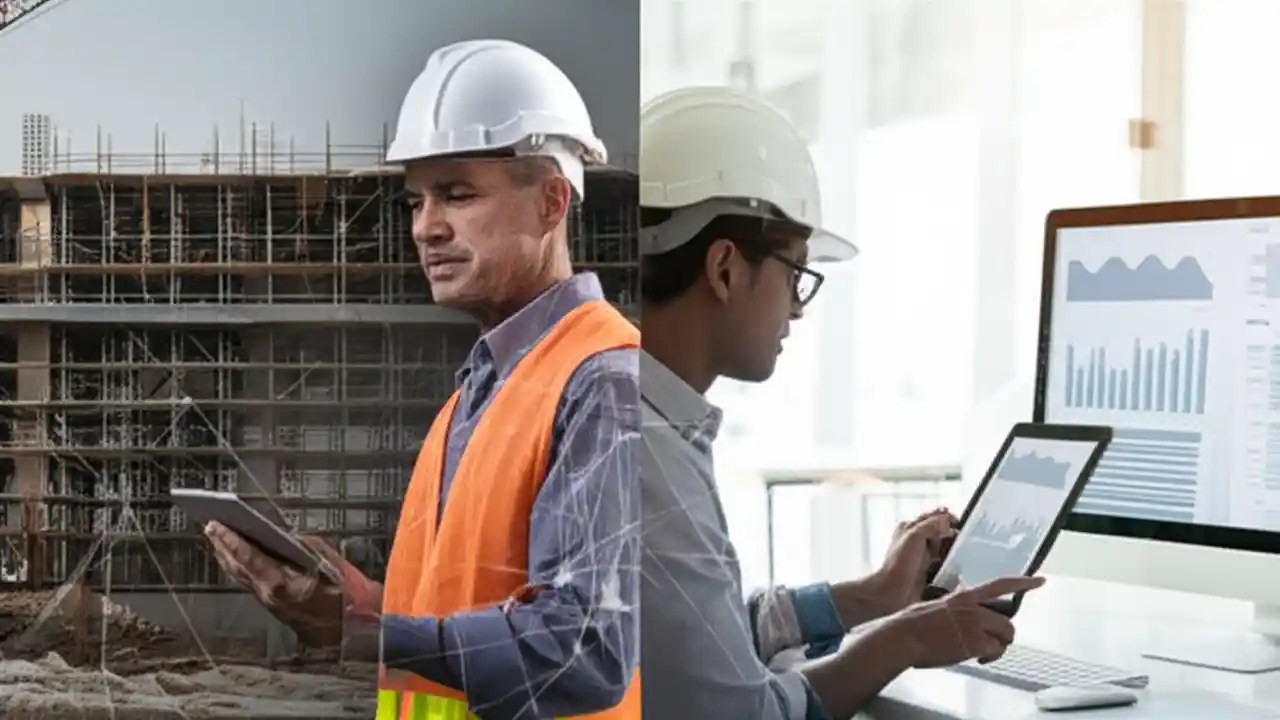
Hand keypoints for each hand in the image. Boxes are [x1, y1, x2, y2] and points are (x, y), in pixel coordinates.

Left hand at [204, 521, 378, 647]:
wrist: (354, 627)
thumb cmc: (346, 592)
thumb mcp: (329, 561)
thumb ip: (302, 546)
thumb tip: (283, 536)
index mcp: (282, 583)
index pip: (248, 557)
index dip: (231, 540)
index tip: (216, 524)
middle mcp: (269, 595)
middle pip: (237, 568)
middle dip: (222, 546)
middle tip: (210, 526)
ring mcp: (269, 603)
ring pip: (240, 577)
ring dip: (227, 557)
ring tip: (216, 539)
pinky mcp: (273, 606)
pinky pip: (248, 583)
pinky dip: (238, 568)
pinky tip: (234, 558)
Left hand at [871, 508, 957, 610]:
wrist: (892, 591)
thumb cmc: (899, 563)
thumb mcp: (914, 536)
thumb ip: (930, 525)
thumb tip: (947, 519)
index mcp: (909, 527)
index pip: (932, 516)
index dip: (946, 518)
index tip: (959, 524)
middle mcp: (915, 540)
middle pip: (939, 531)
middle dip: (951, 533)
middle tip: (961, 540)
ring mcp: (921, 555)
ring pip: (942, 547)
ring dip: (951, 548)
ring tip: (961, 552)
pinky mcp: (927, 570)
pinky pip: (943, 562)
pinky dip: (950, 562)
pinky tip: (956, 566)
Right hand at [890, 575, 1046, 667]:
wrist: (903, 637)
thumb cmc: (912, 624)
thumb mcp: (936, 605)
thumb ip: (955, 606)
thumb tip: (961, 611)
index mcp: (963, 597)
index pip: (1000, 585)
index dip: (1022, 583)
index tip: (1039, 581)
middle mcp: (973, 609)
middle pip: (1008, 622)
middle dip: (1004, 636)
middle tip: (993, 645)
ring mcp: (975, 625)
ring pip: (1004, 638)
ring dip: (997, 648)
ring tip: (981, 655)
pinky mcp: (975, 643)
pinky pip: (994, 652)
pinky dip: (988, 658)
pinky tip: (975, 660)